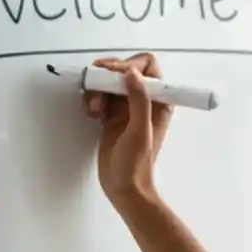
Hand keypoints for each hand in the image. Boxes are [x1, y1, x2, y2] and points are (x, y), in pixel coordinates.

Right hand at [82, 52, 173, 207]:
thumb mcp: (139, 131)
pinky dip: (92, 99)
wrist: (123, 187)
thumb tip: (131, 72)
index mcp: (159, 101)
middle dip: (107, 76)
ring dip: (97, 89)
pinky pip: (100, 95)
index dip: (128, 65)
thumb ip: (139, 100)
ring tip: (94, 110)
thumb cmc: (136, 164)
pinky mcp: (111, 115)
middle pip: (124, 70)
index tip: (112, 75)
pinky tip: (92, 115)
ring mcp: (126, 107)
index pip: (147, 66)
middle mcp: (144, 100)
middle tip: (94, 86)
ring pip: (108, 82)